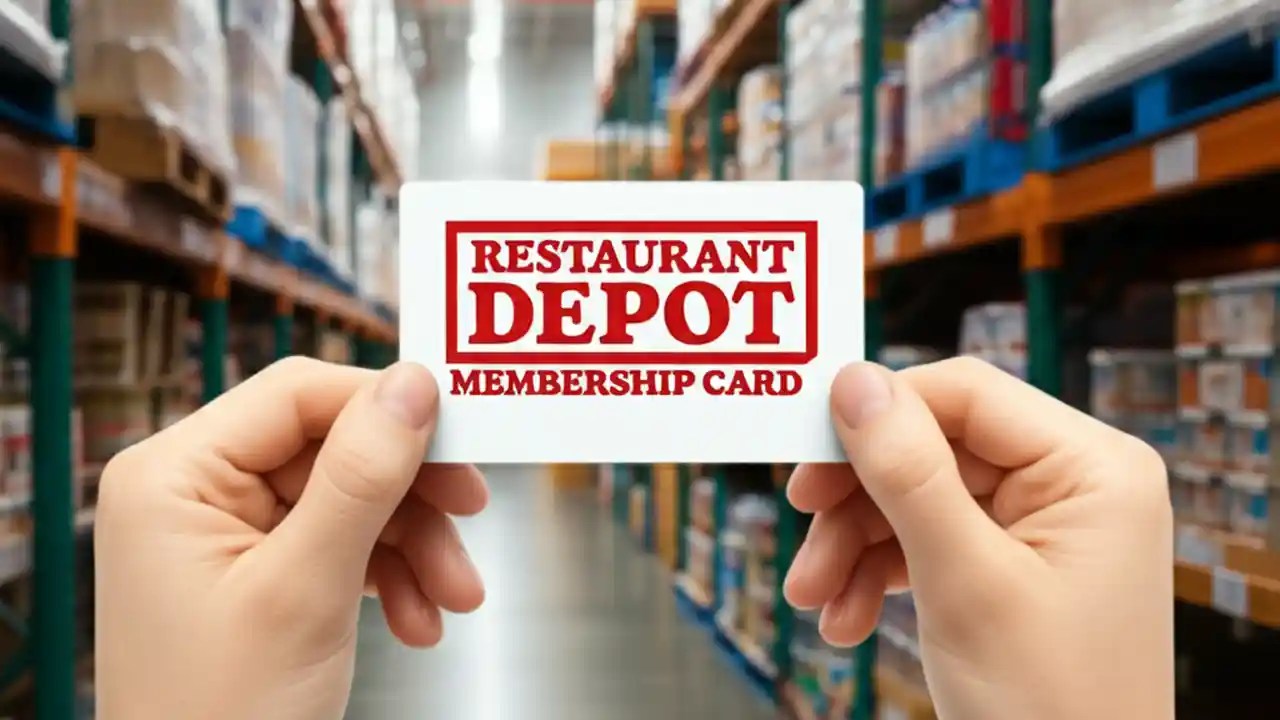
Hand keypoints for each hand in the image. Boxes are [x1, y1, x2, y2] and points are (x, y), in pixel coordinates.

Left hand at [95, 359, 487, 719]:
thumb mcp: (304, 590)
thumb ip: (361, 479)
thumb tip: (412, 385)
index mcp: (173, 476)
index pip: (298, 395)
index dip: (384, 406)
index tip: (458, 431)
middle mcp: (194, 493)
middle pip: (334, 449)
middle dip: (410, 498)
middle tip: (472, 514)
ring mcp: (226, 535)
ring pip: (350, 499)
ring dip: (413, 545)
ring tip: (453, 598)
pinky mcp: (258, 573)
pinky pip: (342, 545)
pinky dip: (391, 576)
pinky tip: (419, 619)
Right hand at [784, 358, 1173, 719]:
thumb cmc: (1050, 709)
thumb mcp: (966, 582)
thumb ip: (907, 473)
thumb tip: (854, 382)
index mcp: (1094, 468)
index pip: (965, 394)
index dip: (880, 413)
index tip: (807, 447)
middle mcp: (1074, 485)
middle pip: (931, 449)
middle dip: (857, 503)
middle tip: (803, 537)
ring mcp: (1044, 528)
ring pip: (918, 499)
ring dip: (855, 546)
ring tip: (815, 600)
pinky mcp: (1014, 567)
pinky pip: (928, 543)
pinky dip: (878, 574)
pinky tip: (845, 619)